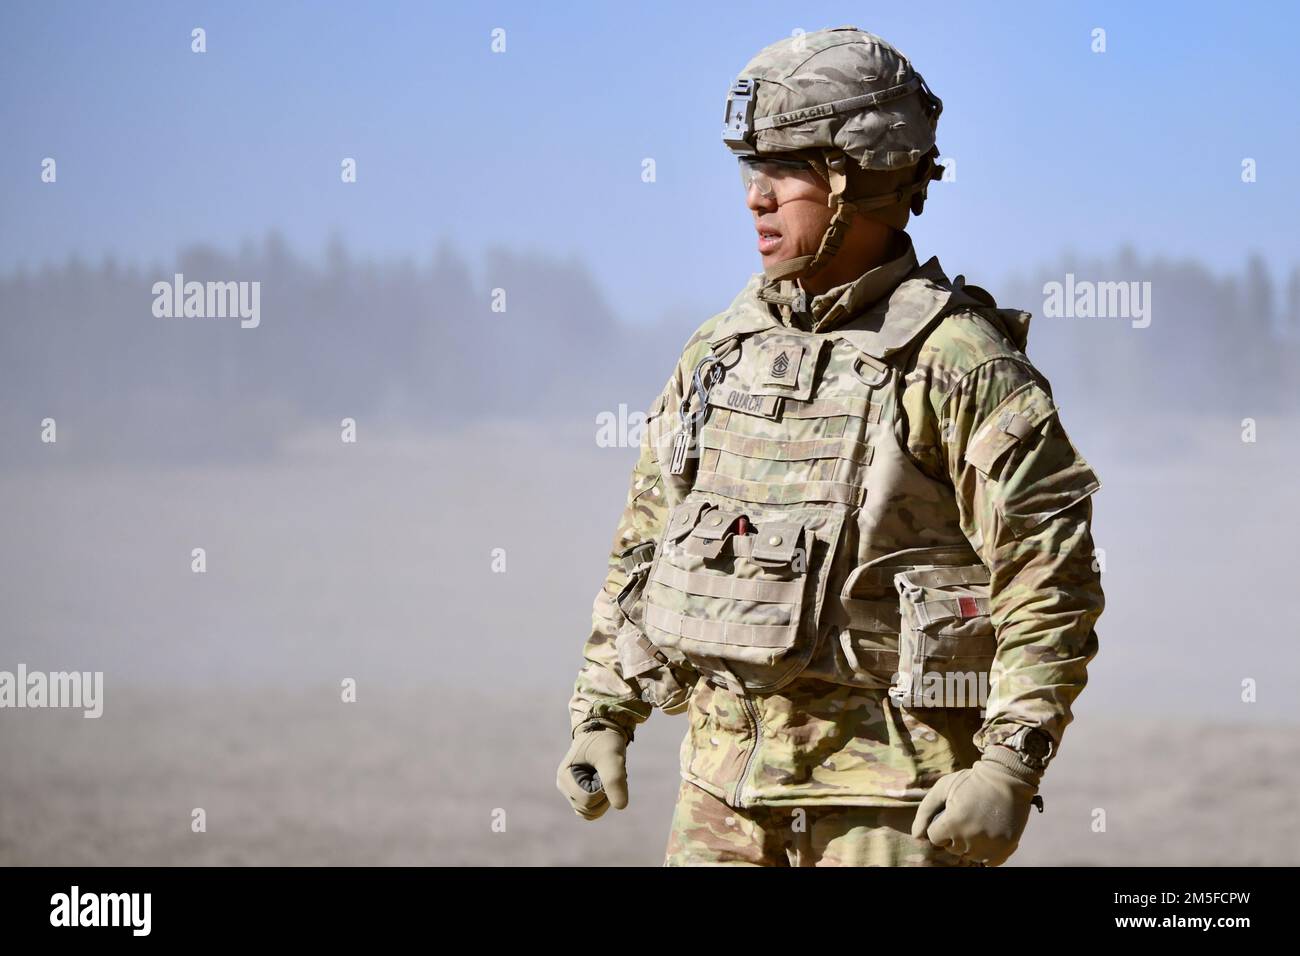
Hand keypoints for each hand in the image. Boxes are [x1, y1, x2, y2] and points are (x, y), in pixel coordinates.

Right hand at [555, 724, 628, 820]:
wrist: (605, 728)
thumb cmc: (605, 740)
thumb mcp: (612, 757)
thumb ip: (615, 779)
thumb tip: (620, 807)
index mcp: (564, 778)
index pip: (587, 801)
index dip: (604, 790)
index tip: (607, 768)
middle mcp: (564, 787)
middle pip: (589, 810)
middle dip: (605, 794)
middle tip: (609, 771)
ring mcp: (571, 792)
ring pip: (591, 813)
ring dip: (605, 798)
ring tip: (607, 776)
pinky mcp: (580, 793)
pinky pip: (593, 809)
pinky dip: (604, 800)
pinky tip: (606, 781)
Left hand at [910, 746, 1040, 865]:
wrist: (1006, 779)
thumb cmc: (971, 781)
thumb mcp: (943, 788)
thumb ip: (925, 812)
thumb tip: (917, 836)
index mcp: (952, 824)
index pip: (935, 838)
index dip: (940, 826)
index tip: (950, 814)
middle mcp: (969, 839)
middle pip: (952, 848)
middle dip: (954, 835)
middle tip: (966, 817)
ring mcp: (988, 847)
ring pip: (969, 855)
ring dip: (970, 843)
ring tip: (977, 824)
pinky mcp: (1005, 849)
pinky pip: (988, 861)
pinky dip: (986, 851)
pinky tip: (988, 835)